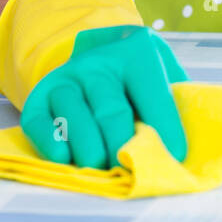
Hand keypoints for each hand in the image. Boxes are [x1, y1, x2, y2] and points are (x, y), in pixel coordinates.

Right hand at [20, 23, 188, 168]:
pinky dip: (50, 144)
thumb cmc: (140, 77)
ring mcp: (66, 77)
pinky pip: (39, 122)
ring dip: (91, 152)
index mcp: (136, 52)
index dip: (166, 130)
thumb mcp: (165, 73)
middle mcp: (98, 62)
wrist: (99, 49)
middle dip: (125, 149)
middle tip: (134, 172)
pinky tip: (66, 160)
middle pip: (112, 112)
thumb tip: (181, 148)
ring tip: (104, 170)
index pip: (154, 95)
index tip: (174, 157)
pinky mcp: (39, 96)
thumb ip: (176, 101)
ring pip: (76, 118)